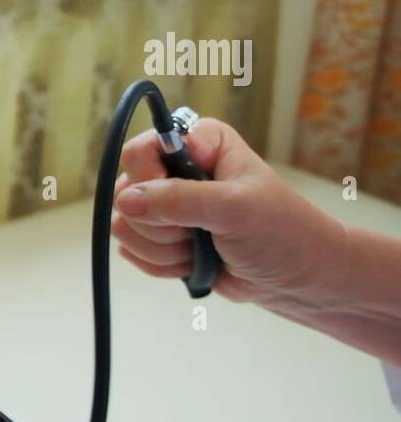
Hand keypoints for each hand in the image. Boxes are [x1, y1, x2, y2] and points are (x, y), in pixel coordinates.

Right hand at [112, 119, 350, 315]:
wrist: (297, 279)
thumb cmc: (282, 233)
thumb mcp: (236, 209)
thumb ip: (179, 200)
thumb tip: (125, 201)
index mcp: (197, 143)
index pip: (139, 152)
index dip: (150, 181)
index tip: (184, 202)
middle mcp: (175, 169)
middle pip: (125, 193)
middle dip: (161, 226)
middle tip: (203, 231)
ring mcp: (164, 205)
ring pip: (124, 226)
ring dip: (164, 249)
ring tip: (202, 249)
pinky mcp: (159, 237)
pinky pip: (130, 251)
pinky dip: (162, 265)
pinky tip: (193, 263)